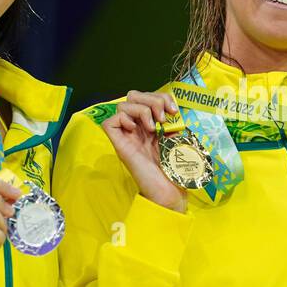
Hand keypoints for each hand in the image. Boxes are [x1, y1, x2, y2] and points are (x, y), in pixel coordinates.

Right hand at [102, 90, 186, 212]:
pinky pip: (109, 122)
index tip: (174, 111)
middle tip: (163, 118)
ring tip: (153, 128)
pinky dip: (124, 119)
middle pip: (132, 96)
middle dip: (151, 100)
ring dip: (142, 110)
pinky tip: (137, 130)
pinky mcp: (120, 145)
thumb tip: (171, 108)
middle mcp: (138, 128)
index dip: (161, 97)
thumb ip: (173, 121)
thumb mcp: (177, 138)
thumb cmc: (174, 168)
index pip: (147, 96)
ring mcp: (128, 136)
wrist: (170, 190)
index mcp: (151, 124)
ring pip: (121, 105)